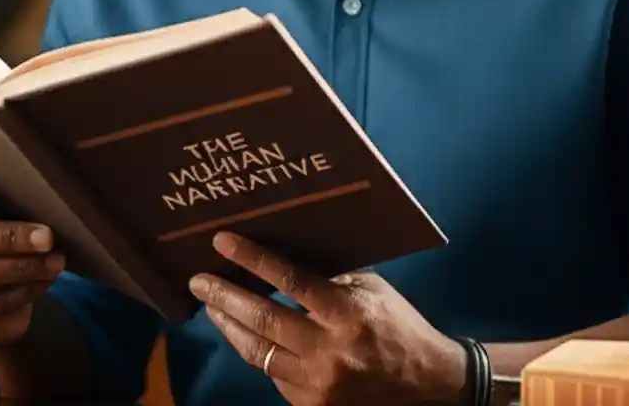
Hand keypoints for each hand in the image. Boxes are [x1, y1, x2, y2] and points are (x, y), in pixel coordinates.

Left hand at [189, 232, 470, 405]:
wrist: (430, 388)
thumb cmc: (399, 328)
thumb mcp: (372, 291)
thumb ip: (332, 276)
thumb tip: (285, 253)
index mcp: (347, 312)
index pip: (290, 278)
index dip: (252, 258)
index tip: (221, 241)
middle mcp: (329, 349)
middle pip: (262, 318)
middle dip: (223, 296)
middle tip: (198, 280)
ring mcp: (319, 383)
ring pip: (257, 352)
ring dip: (229, 327)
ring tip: (212, 307)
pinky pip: (273, 376)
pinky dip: (257, 353)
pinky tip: (245, 337)